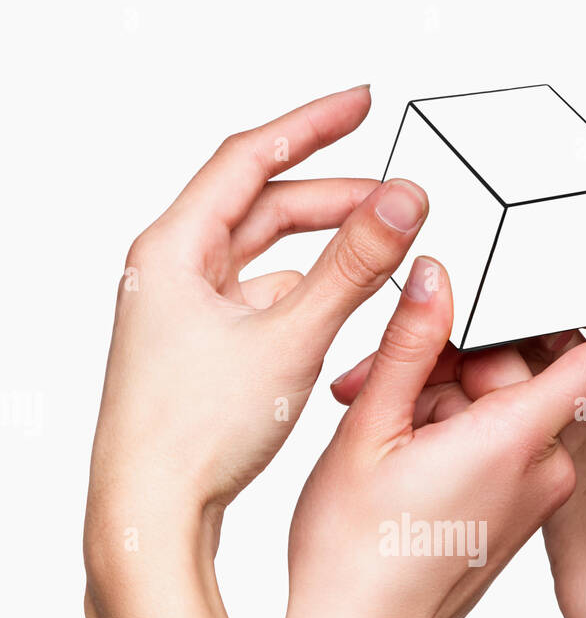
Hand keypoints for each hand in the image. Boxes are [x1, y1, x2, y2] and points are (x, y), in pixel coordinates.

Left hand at [83, 85, 430, 580]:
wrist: (151, 513)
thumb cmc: (192, 434)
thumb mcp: (290, 337)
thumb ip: (352, 266)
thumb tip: (401, 201)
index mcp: (172, 249)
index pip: (250, 157)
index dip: (313, 124)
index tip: (364, 104)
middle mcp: (170, 274)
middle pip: (261, 209)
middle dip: (333, 199)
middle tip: (398, 203)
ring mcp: (183, 316)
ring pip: (265, 261)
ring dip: (323, 256)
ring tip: (382, 259)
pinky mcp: (199, 355)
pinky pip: (261, 305)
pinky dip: (305, 302)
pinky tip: (340, 318)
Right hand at [287, 253, 585, 617]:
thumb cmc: (359, 564)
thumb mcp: (369, 437)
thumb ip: (412, 346)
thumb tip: (436, 274)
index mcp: (517, 438)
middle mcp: (541, 465)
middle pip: (526, 370)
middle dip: (460, 354)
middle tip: (386, 366)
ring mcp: (531, 492)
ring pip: (502, 406)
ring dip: (444, 396)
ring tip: (373, 417)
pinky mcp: (515, 511)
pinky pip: (497, 444)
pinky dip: (451, 432)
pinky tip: (395, 446)